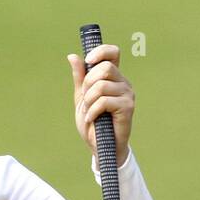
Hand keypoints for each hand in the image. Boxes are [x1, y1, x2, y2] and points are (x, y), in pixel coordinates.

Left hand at [66, 43, 133, 165]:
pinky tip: (92, 119)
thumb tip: (72, 56)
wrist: (99, 146)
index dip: (100, 52)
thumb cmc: (92, 122)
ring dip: (89, 101)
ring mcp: (127, 94)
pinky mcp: (128, 107)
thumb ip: (79, 78)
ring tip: (89, 112)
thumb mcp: (82, 97)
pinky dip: (93, 111)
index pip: (112, 53)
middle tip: (86, 99)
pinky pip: (104, 101)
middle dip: (88, 84)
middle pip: (105, 68)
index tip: (88, 61)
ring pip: (102, 86)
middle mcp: (123, 82)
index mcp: (113, 77)